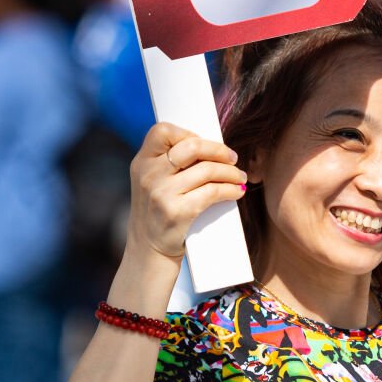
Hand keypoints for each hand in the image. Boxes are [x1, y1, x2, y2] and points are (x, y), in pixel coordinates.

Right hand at [125, 122, 248, 262]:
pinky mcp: (177, 212)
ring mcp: (161, 193)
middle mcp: (148, 175)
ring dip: (231, 172)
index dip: (188, 133)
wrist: (149, 251)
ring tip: (240, 177)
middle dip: (218, 150)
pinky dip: (230, 189)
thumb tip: (210, 146)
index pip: (162, 131)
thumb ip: (168, 164)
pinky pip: (212, 192)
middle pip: (192, 146)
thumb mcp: (151, 183)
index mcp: (141, 162)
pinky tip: (237, 191)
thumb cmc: (158, 212)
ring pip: (207, 170)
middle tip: (233, 158)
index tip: (205, 145)